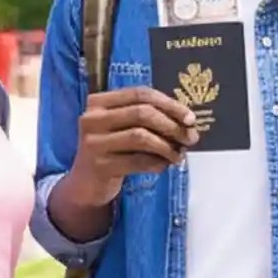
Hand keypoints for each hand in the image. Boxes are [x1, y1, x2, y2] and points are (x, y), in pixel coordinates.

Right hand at [66, 87, 199, 206]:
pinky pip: (137, 161)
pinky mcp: (100, 166)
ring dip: (167, 146)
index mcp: (99, 102)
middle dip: (172, 125)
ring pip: (141, 136)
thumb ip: (148, 119)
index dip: (169, 104)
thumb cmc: (112, 150)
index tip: (190, 118)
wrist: (86, 184)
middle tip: (190, 138)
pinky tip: (164, 166)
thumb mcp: (123, 128)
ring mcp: (93, 143)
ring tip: (178, 155)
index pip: (140, 93)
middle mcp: (92, 118)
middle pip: (142, 113)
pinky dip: (156, 163)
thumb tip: (187, 122)